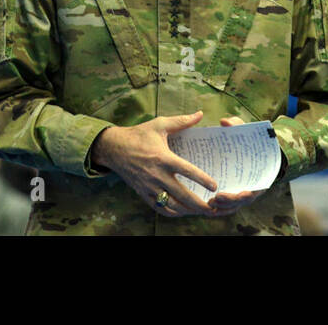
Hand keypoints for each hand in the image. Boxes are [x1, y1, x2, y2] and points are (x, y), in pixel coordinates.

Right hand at [91, 110, 218, 217]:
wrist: (114, 148)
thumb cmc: (138, 135)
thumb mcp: (159, 124)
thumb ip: (181, 121)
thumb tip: (199, 114)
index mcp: (163, 158)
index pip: (187, 171)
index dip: (202, 179)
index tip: (214, 185)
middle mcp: (157, 175)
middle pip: (181, 194)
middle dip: (198, 203)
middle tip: (212, 207)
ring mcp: (149, 186)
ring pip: (171, 205)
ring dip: (187, 211)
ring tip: (200, 211)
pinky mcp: (143, 193)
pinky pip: (159, 208)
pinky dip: (172, 212)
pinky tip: (182, 211)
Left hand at [207, 117, 267, 215]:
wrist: (251, 149)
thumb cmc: (248, 141)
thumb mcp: (244, 131)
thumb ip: (236, 125)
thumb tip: (224, 122)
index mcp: (257, 176)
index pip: (253, 191)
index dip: (245, 195)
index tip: (238, 193)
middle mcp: (249, 189)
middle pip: (239, 203)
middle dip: (228, 203)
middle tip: (215, 199)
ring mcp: (238, 194)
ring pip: (230, 207)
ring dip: (220, 208)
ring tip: (208, 204)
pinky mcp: (228, 195)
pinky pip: (223, 207)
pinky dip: (216, 209)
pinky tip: (205, 207)